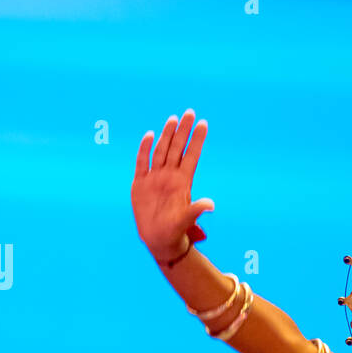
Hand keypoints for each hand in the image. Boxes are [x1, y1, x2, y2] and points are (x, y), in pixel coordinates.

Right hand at [132, 110, 214, 261]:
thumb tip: (211, 205)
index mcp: (182, 183)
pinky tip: (149, 135)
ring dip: (167, 135)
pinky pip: (142, 162)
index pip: (191, 156)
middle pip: (177, 148)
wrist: (158, 240)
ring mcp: (155, 178)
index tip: (203, 123)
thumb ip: (196, 210)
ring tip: (173, 119)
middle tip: (190, 112)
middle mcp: (170, 176)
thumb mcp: (186, 220)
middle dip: (183, 131)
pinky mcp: (140, 183)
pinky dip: (144, 149)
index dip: (197, 140)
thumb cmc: (175, 232)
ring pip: (161, 151)